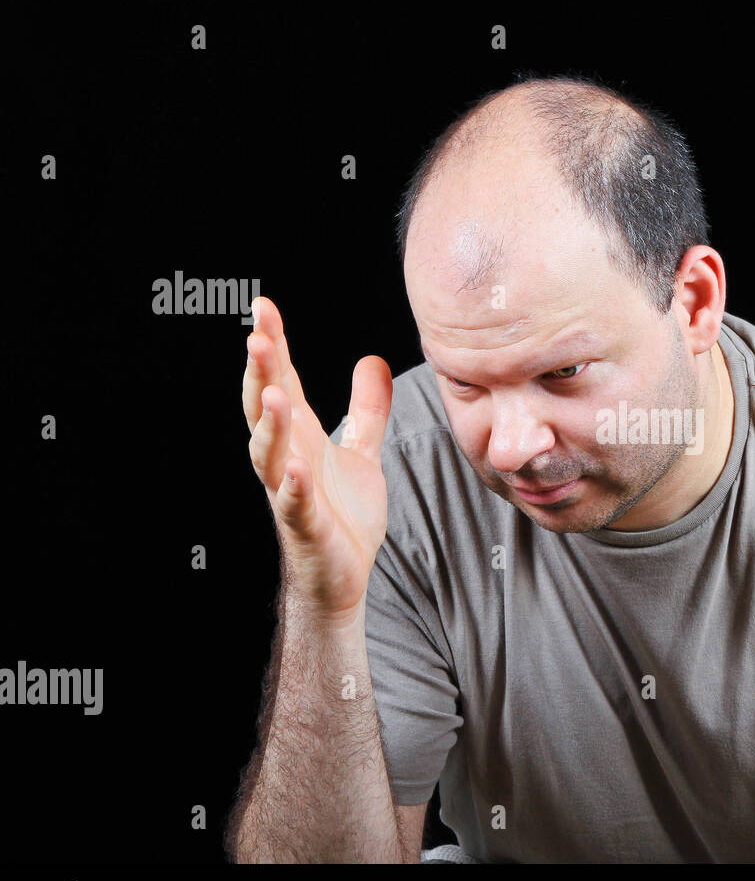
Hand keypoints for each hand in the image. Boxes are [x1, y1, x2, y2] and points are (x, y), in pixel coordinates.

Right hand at [243, 296, 393, 621]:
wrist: (342, 574)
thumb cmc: (344, 513)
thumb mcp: (362, 451)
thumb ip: (367, 409)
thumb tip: (373, 360)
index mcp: (300, 435)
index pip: (282, 381)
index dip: (272, 345)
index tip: (263, 306)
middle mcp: (288, 457)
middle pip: (264, 407)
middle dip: (260, 372)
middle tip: (255, 334)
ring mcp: (290, 491)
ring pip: (270, 452)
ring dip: (270, 423)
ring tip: (274, 393)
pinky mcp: (305, 526)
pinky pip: (294, 503)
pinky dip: (293, 485)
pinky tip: (297, 467)